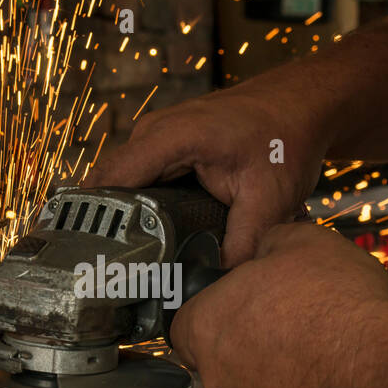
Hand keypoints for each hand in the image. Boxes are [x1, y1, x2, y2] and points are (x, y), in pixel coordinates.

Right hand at [86, 88, 331, 265]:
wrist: (301, 105)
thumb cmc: (285, 138)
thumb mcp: (269, 198)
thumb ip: (243, 242)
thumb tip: (217, 283)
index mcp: (171, 137)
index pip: (112, 181)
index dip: (94, 219)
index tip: (86, 256)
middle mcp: (154, 133)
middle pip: (109, 185)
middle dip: (102, 226)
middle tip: (103, 271)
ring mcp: (157, 137)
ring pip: (122, 184)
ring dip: (119, 217)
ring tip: (115, 261)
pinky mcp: (166, 146)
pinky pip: (139, 179)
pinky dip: (137, 205)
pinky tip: (141, 236)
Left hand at [170, 222, 387, 387]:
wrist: (382, 372)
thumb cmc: (336, 306)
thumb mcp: (301, 241)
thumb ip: (269, 242)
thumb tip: (267, 247)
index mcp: (205, 327)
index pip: (182, 323)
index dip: (211, 306)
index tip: (239, 295)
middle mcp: (219, 376)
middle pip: (219, 354)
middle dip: (248, 334)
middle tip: (287, 313)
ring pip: (254, 383)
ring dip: (279, 364)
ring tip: (322, 340)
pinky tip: (339, 370)